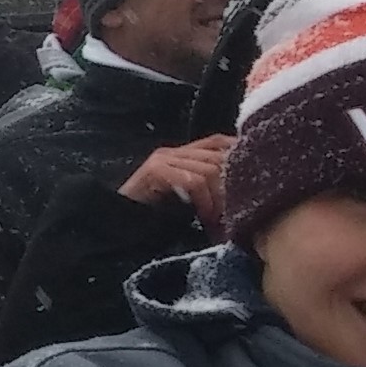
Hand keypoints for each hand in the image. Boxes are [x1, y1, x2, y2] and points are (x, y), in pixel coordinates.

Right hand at [118, 136, 234, 216]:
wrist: (112, 224)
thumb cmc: (148, 218)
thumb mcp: (183, 202)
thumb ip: (204, 191)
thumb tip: (240, 194)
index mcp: (180, 154)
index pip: (219, 142)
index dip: (239, 155)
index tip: (253, 181)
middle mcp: (172, 151)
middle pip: (219, 157)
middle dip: (232, 188)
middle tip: (236, 215)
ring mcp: (162, 159)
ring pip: (210, 169)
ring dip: (219, 200)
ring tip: (219, 222)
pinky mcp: (155, 172)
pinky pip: (193, 181)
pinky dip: (204, 201)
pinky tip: (205, 219)